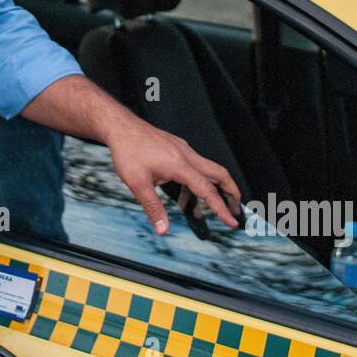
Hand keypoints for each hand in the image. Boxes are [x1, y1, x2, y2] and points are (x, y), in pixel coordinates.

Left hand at [107, 122, 241, 234]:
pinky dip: (194, 182)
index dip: (221, 208)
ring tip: (198, 211)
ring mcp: (183, 149)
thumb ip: (153, 207)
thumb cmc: (127, 151)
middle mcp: (186, 155)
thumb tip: (162, 230)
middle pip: (219, 173)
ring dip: (209, 189)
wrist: (121, 126)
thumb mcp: (137, 184)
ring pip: (207, 169)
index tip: (232, 222)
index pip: (207, 190)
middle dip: (231, 193)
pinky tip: (182, 196)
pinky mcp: (177, 147)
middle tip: (235, 210)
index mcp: (180, 165)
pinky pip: (194, 166)